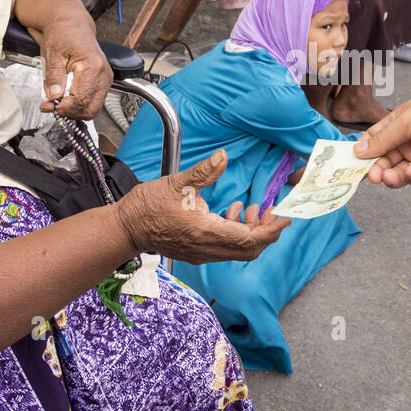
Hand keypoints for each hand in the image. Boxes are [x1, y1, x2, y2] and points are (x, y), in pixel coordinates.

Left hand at [39, 15, 112, 118]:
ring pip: (93, 109)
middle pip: (90, 109)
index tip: (47, 106)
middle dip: (69, 112)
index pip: (80, 99)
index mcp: (93, 66)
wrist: (72, 25)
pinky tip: (66, 98)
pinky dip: (78, 105)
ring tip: (58, 102)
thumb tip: (54, 97)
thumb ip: (54, 77)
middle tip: (52, 107)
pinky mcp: (103, 82)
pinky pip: (93, 102)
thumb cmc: (63, 34)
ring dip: (74, 110)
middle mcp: (104, 74)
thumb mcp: (52, 54)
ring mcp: (105, 79)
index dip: (62, 107)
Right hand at [116, 150, 290, 263]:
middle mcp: (206, 248)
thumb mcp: (178, 183)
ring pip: (238, 250)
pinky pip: (225, 248)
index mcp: (205, 232)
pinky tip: (232, 213)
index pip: (248, 238)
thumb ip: (204, 171)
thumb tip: (223, 157)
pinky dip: (237, 233)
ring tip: (253, 209)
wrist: (126, 228)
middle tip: (274, 212)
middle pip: (249, 249)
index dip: (270, 229)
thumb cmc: (148, 206)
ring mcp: (201, 253)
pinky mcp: (196, 252)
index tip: (284, 217)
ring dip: (252, 232)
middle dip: (266, 232)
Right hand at [354, 100, 410, 189]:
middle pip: (385, 161)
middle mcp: (408, 143)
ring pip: (399, 174)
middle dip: (377, 169)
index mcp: (399, 126)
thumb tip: (358, 150)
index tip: (353, 162)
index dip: (364, 151)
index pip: (375, 140)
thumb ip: (382, 139)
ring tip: (389, 177)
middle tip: (371, 176)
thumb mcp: (404, 122)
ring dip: (392, 177)